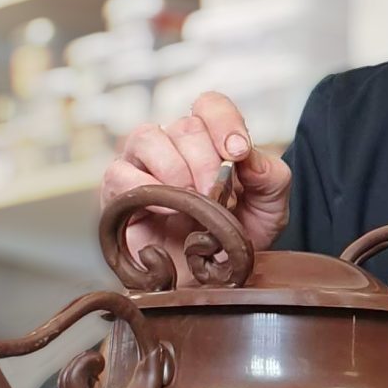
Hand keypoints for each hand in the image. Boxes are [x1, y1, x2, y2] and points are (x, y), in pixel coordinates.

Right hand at [101, 92, 292, 272]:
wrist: (207, 281)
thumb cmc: (234, 239)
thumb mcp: (270, 209)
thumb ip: (270, 176)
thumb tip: (246, 155)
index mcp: (210, 139)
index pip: (211, 105)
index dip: (224, 122)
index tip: (238, 153)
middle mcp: (173, 144)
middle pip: (185, 126)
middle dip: (206, 161)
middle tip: (217, 197)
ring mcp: (141, 164)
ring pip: (147, 137)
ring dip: (175, 169)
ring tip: (191, 202)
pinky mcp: (116, 191)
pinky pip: (120, 173)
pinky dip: (145, 188)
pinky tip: (165, 209)